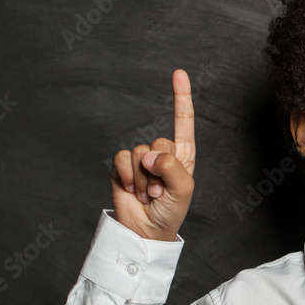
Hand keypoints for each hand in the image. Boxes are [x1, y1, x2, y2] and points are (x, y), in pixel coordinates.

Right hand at [109, 69, 195, 240]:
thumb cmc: (171, 211)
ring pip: (139, 152)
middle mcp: (162, 153)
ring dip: (144, 178)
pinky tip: (132, 190)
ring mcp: (141, 160)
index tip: (178, 73)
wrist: (147, 231)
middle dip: (159, 169)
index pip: (183, 121)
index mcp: (182, 154)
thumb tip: (150, 153)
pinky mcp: (122, 167)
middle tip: (161, 191)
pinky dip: (128, 175)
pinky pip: (121, 158)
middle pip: (158, 140)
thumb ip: (172, 166)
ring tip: (148, 194)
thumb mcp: (183, 189)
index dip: (181, 96)